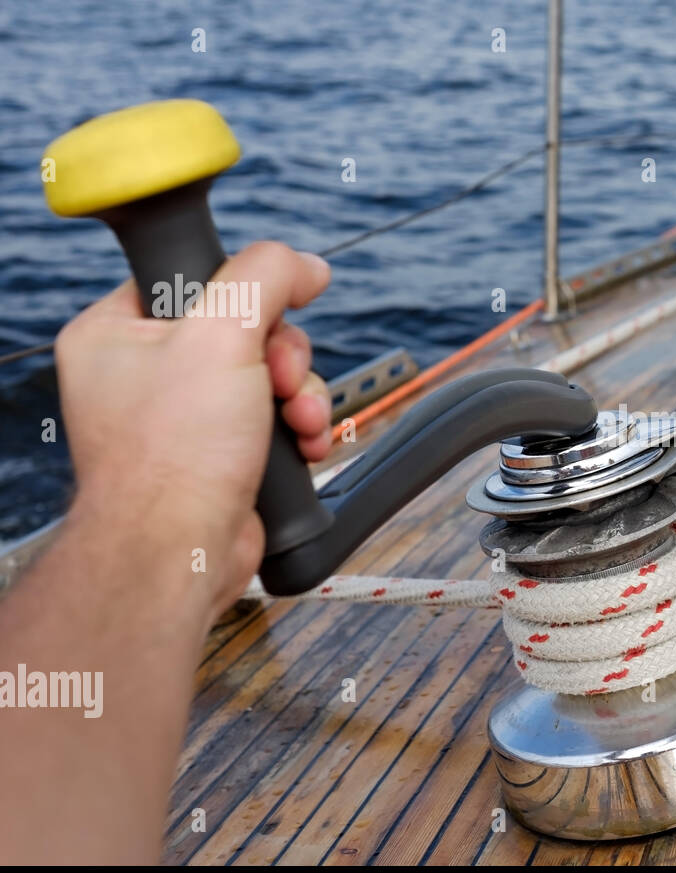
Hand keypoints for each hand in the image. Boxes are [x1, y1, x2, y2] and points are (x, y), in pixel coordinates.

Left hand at [54, 241, 332, 617]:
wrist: (181, 551)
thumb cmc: (175, 454)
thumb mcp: (223, 334)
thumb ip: (266, 277)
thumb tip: (307, 265)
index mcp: (115, 333)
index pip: (193, 281)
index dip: (245, 295)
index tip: (272, 313)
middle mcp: (145, 374)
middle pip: (246, 330)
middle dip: (287, 358)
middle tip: (284, 380)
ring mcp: (185, 419)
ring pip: (271, 377)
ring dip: (304, 396)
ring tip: (301, 423)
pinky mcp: (221, 456)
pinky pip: (277, 421)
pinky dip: (301, 431)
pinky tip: (306, 446)